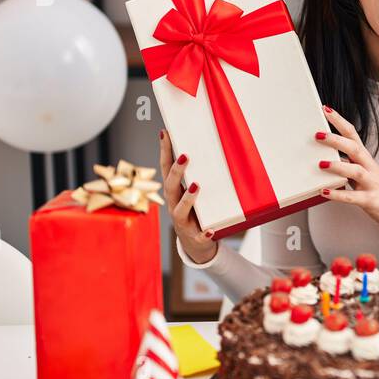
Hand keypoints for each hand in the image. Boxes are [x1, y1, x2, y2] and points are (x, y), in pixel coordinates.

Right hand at [158, 130, 216, 264]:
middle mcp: (174, 205)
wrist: (196, 245)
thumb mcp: (196, 192)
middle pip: (170, 187)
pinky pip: (199, 236)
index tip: (165, 133)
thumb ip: (200, 175)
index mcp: (174, 192)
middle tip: (185, 156)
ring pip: (180, 210)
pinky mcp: (194, 238)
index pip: (166, 169)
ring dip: (188, 198)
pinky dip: (204, 233)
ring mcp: (182, 222)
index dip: (165, 152)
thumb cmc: (197, 212)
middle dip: (176, 172)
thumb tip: (213, 148)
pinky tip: (210, 230)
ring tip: (196, 186)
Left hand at [316, 105, 378, 232]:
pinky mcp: (370, 201)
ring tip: (320, 164)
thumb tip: (324, 158)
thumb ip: (346, 165)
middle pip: (354, 148)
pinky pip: (353, 197)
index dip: (340, 121)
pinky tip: (324, 193)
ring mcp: (371, 184)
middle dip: (336, 140)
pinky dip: (338, 195)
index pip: (353, 135)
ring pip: (356, 170)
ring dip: (338, 166)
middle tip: (318, 134)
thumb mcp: (363, 174)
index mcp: (366, 159)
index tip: (325, 109)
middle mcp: (369, 168)